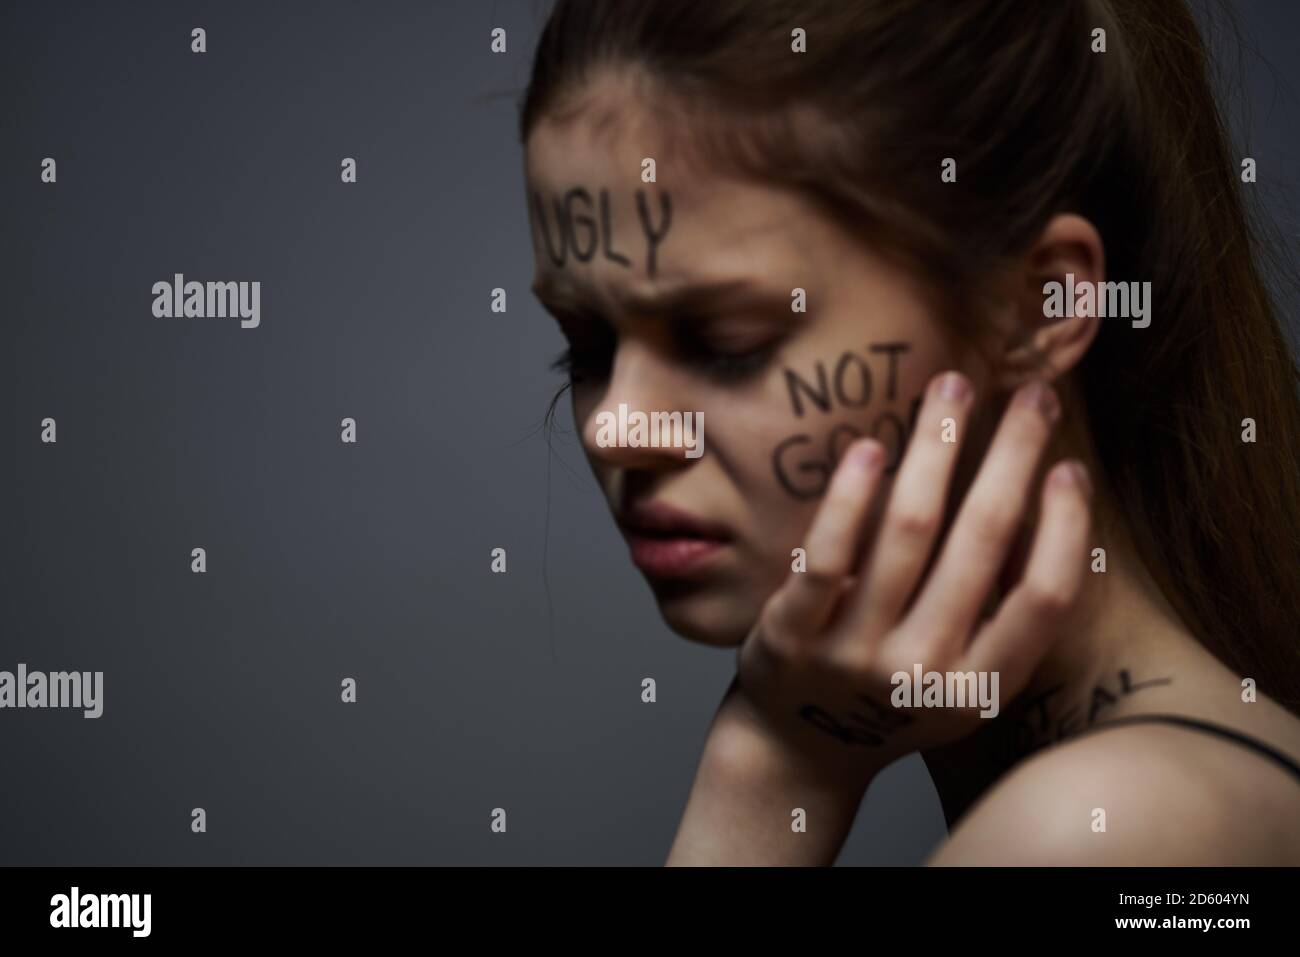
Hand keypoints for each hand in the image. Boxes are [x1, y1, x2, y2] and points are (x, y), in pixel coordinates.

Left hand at [727, 371, 1092, 796]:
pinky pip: (828, 553)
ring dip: (937, 446)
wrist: (799, 745)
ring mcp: (854, 654)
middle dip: (1013, 455)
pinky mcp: (792, 634)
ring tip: (952, 388)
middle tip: (1031, 394)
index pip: (1044, 597)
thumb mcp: (962, 679)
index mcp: (979, 687)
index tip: (1070, 466)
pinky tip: (872, 447)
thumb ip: (998, 612)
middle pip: (982, 542)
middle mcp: (923, 673)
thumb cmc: (893, 695)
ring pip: (908, 530)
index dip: (1066, 526)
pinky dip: (852, 495)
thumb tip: (1044, 499)